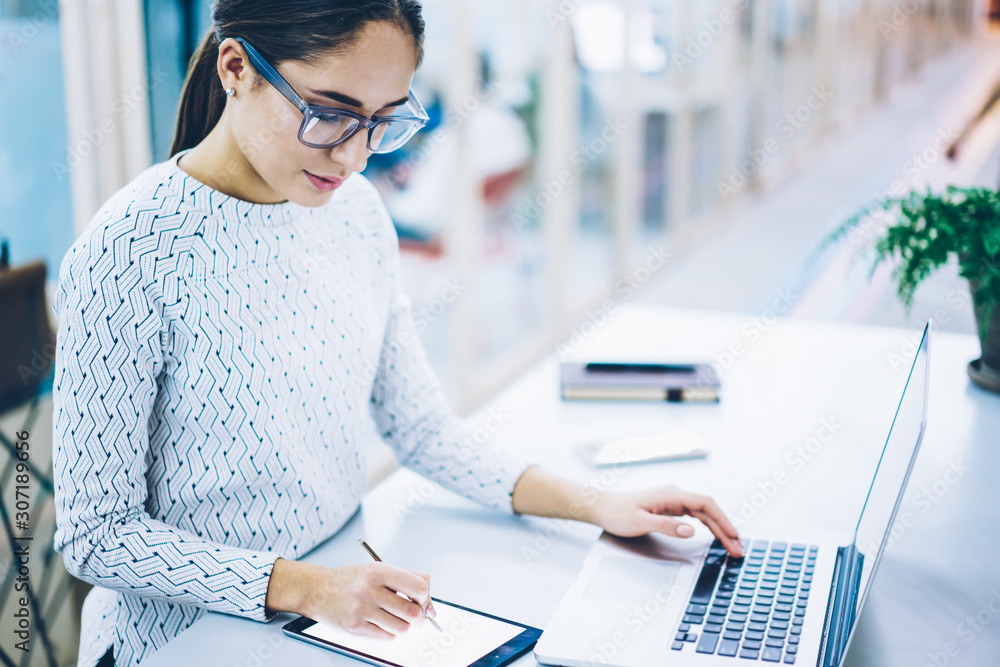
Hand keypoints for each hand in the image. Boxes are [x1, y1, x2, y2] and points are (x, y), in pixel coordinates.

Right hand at [300, 562, 437, 639]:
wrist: (318, 589)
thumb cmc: (353, 580)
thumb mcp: (379, 569)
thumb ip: (408, 581)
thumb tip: (432, 608)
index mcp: (379, 571)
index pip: (419, 587)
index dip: (426, 597)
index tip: (422, 600)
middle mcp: (370, 590)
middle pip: (413, 612)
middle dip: (420, 617)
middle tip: (415, 615)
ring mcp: (361, 610)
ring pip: (402, 628)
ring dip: (404, 626)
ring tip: (394, 617)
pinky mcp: (355, 628)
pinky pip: (387, 637)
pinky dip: (390, 633)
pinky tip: (381, 623)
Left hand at [591, 485, 743, 556]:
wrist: (603, 508)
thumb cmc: (618, 513)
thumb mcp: (640, 522)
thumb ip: (667, 526)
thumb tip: (691, 530)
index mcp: (671, 495)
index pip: (705, 504)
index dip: (723, 520)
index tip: (734, 535)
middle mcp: (675, 495)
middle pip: (708, 510)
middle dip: (726, 529)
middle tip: (739, 548)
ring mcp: (673, 501)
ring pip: (704, 514)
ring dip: (719, 529)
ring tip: (733, 545)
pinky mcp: (670, 507)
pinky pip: (696, 516)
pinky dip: (709, 526)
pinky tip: (716, 535)